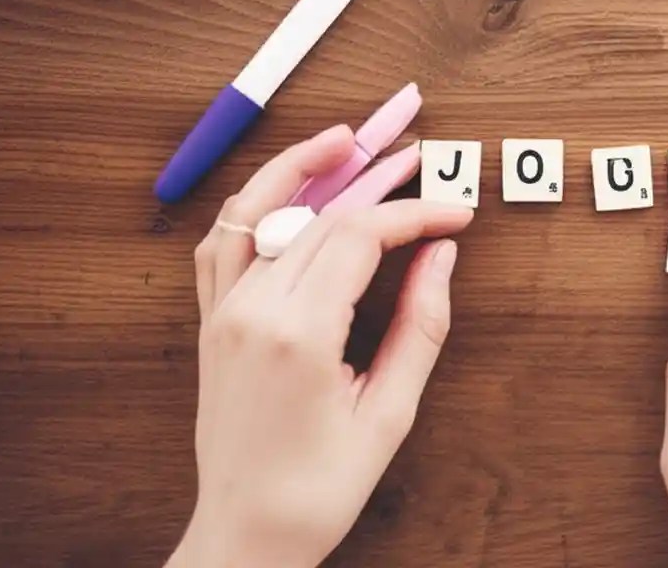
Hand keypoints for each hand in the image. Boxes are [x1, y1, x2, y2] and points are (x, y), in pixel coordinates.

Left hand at [168, 126, 473, 567]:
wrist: (247, 534)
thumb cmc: (320, 486)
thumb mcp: (391, 412)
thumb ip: (420, 325)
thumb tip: (442, 257)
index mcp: (299, 334)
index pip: (361, 236)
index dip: (414, 213)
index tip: (456, 213)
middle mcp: (252, 311)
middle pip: (318, 215)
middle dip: (375, 181)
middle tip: (418, 157)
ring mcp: (224, 313)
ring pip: (261, 212)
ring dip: (303, 168)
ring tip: (344, 138)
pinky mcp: (212, 323)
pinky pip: (223, 243)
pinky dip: (253, 206)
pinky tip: (285, 191)